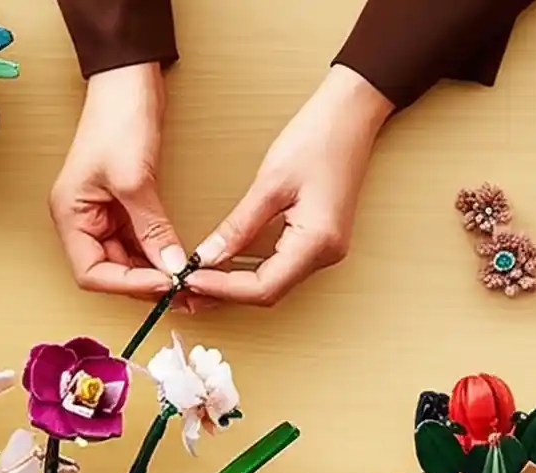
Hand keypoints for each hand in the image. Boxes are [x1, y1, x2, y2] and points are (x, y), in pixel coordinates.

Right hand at [49, 63, 189, 299]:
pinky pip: (139, 241)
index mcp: (70, 217)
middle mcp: (82, 220)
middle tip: (182, 291)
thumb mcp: (135, 180)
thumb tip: (172, 267)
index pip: (92, 273)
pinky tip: (180, 260)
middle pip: (111, 271)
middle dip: (145, 283)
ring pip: (128, 259)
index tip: (163, 284)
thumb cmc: (117, 119)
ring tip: (187, 280)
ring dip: (155, 270)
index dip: (127, 284)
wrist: (128, 80)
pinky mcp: (123, 205)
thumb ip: (152, 229)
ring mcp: (103, 214)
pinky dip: (159, 252)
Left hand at [186, 65, 394, 306]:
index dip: (223, 289)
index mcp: (318, 242)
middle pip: (268, 292)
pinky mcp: (317, 240)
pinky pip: (279, 267)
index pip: (264, 287)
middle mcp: (325, 254)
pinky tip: (222, 267)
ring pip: (272, 282)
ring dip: (234, 286)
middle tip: (183, 289)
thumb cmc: (319, 139)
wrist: (351, 115)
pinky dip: (248, 271)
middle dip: (224, 294)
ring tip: (195, 281)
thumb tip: (207, 257)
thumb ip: (239, 226)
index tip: (190, 280)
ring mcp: (324, 249)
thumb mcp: (270, 184)